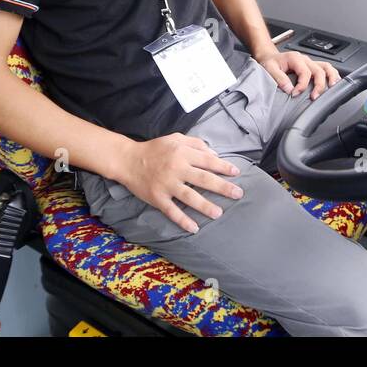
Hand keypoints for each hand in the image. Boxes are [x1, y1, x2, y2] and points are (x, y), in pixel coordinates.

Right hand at [114, 133, 243, 234]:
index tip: (236, 173)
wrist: (128, 160)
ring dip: (205, 206)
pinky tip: (194, 228)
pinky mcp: (157, 198)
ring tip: (218, 213)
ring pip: (190, 197)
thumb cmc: (155, 149)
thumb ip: (196, 144)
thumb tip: (215, 154)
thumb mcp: (175, 138)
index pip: (207, 160)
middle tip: (238, 194)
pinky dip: (183, 220)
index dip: (223, 167)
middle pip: (203, 179)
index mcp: (182, 153)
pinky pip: (172, 211)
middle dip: (222, 187)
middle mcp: (176, 168)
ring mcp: (167, 184)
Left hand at [255, 49, 341, 99]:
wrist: (269, 58)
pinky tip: (333, 84)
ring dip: (331, 78)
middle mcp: (305, 59)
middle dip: (319, 85)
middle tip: (314, 97)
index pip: (305, 72)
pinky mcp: (312, 66)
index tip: (295, 94)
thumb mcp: (269, 69)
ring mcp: (310, 62)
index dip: (302, 85)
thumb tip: (289, 89)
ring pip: (326, 67)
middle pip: (319, 70)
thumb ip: (279, 78)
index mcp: (295, 58)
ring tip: (331, 90)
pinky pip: (326, 69)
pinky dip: (332, 76)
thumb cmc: (270, 63)